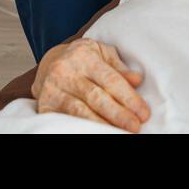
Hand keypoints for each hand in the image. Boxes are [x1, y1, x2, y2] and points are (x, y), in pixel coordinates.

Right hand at [31, 38, 149, 131]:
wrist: (50, 62)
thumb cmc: (83, 59)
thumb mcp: (102, 54)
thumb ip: (119, 68)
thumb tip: (137, 80)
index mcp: (84, 56)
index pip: (110, 80)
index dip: (129, 98)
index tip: (144, 114)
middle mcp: (66, 71)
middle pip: (96, 97)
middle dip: (118, 115)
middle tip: (135, 127)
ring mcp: (53, 88)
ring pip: (80, 111)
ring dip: (101, 125)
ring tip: (118, 134)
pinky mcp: (45, 104)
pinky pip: (65, 120)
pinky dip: (81, 128)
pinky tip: (95, 133)